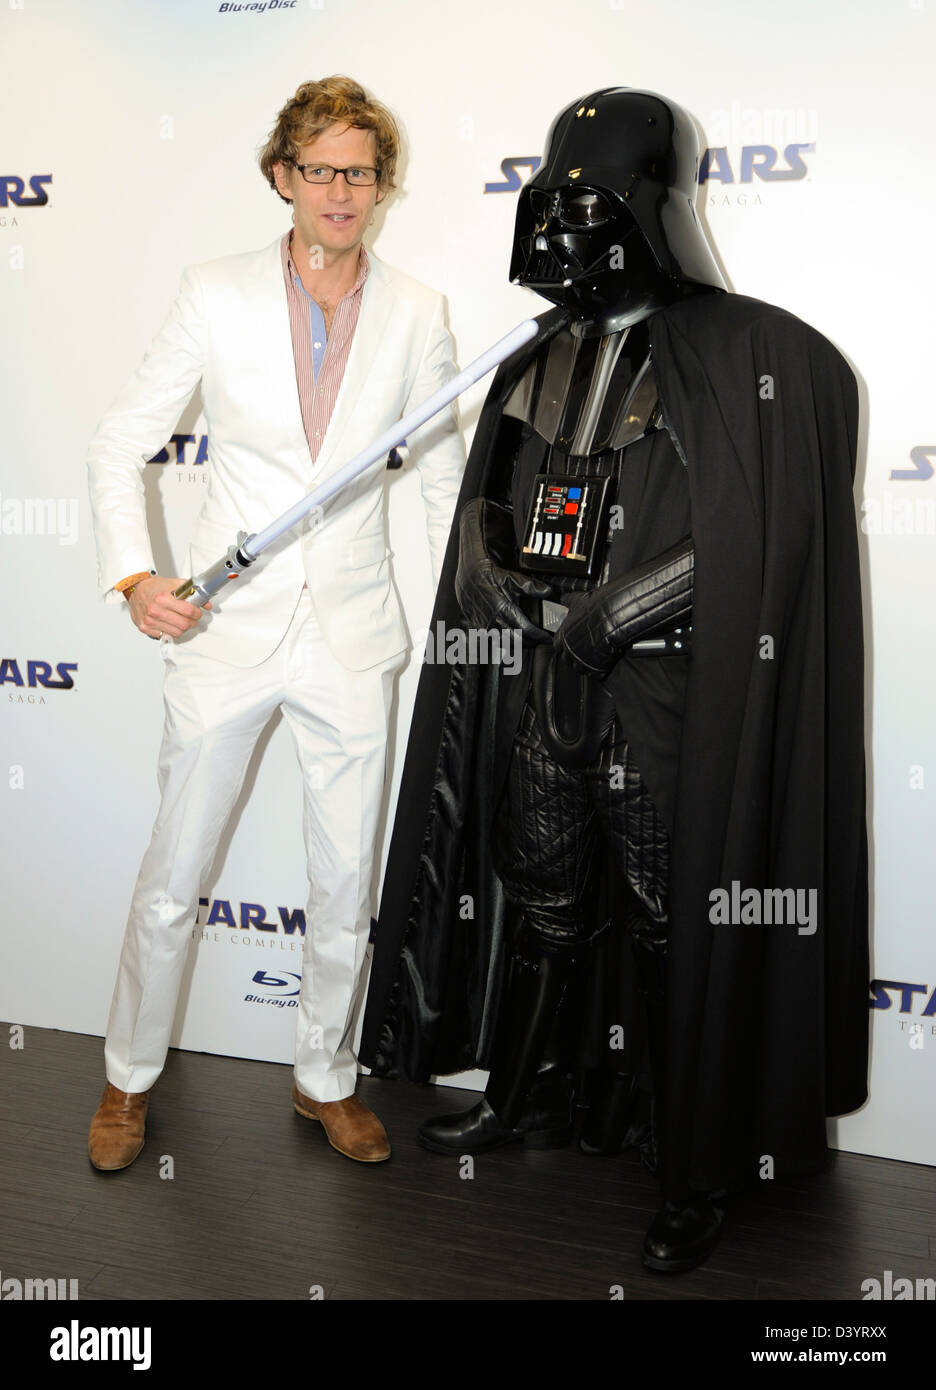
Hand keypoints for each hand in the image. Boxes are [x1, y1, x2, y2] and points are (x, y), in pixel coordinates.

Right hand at [126, 576, 211, 639]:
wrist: (135, 590)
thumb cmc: (153, 587)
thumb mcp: (173, 584)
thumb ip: (191, 592)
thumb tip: (206, 604)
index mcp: (162, 598)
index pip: (188, 611)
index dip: (197, 613)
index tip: (197, 612)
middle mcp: (154, 610)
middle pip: (184, 624)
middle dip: (193, 622)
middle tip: (193, 618)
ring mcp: (149, 621)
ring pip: (177, 633)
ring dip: (183, 628)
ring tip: (182, 621)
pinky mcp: (145, 628)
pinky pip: (166, 635)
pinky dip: (171, 631)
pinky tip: (171, 624)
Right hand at [455, 498, 551, 642]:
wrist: (468, 574)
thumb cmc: (488, 575)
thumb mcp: (511, 577)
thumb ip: (530, 586)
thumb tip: (547, 591)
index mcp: (504, 610)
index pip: (526, 630)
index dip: (538, 636)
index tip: (547, 637)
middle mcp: (493, 621)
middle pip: (516, 641)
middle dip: (529, 642)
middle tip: (539, 640)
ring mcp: (484, 626)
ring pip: (503, 643)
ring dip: (516, 644)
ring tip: (526, 640)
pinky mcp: (476, 627)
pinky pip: (489, 641)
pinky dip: (500, 643)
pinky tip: (506, 640)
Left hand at [556, 538, 694, 675]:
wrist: (613, 619)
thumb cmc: (595, 610)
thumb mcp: (578, 601)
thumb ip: (568, 601)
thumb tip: (564, 598)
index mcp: (561, 639)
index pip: (558, 645)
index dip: (566, 643)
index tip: (573, 641)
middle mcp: (569, 653)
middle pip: (568, 659)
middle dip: (575, 655)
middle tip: (585, 649)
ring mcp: (582, 663)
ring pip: (580, 668)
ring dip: (586, 663)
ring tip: (595, 655)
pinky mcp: (595, 670)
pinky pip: (594, 673)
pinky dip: (599, 669)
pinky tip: (604, 661)